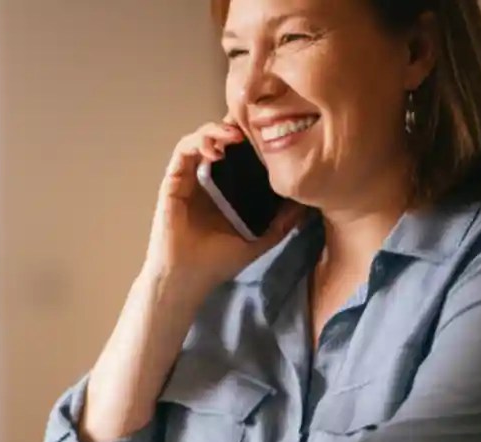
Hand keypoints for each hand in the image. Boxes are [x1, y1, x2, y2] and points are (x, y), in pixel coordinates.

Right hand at [145, 120, 305, 293]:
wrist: (187, 279)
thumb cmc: (217, 263)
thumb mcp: (259, 240)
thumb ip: (281, 223)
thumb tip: (307, 204)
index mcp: (228, 189)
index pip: (241, 153)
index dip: (253, 136)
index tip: (272, 130)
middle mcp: (208, 179)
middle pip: (221, 140)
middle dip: (237, 125)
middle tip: (255, 122)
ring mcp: (189, 179)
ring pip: (201, 139)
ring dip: (216, 130)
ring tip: (236, 134)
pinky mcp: (172, 182)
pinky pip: (182, 152)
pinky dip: (197, 142)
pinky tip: (215, 149)